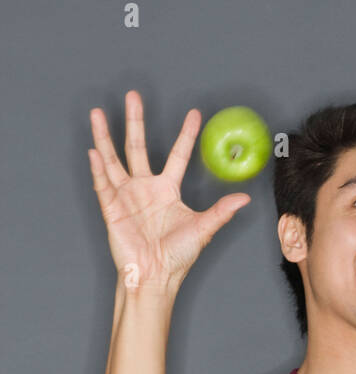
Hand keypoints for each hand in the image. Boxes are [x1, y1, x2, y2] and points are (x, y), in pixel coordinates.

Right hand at [87, 89, 250, 289]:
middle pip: (137, 147)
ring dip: (104, 137)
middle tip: (133, 96)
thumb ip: (221, 211)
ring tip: (97, 113)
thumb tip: (245, 198)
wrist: (155, 277)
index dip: (186, 134)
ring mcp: (126, 196)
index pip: (178, 155)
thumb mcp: (203, 230)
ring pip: (113, 160)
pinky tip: (93, 152)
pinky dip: (97, 169)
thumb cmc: (178, 257)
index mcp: (168, 190)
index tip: (194, 113)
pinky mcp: (111, 208)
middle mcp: (145, 188)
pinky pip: (102, 185)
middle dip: (135, 122)